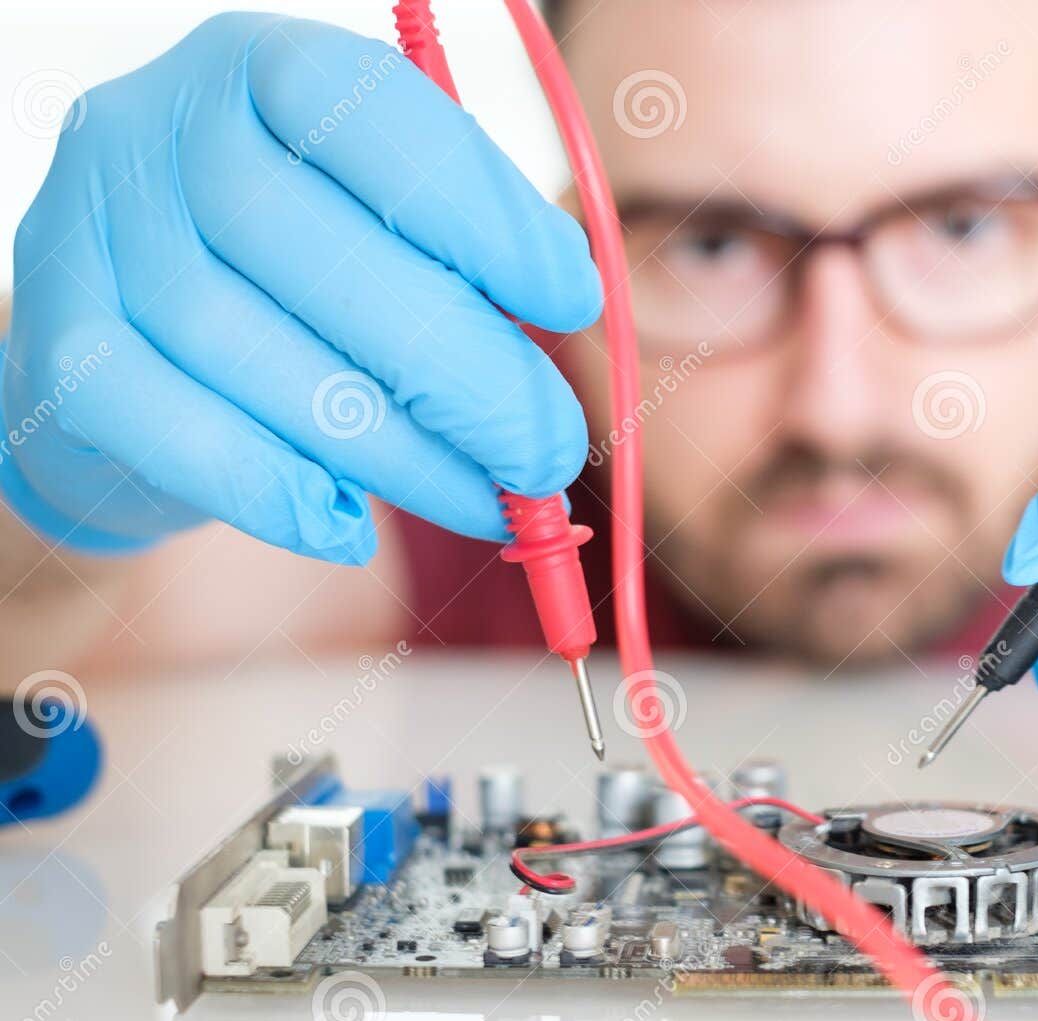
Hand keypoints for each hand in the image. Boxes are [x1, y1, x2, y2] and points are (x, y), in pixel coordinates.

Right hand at [1, 14, 599, 560]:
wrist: (129, 357)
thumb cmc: (289, 283)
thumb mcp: (375, 227)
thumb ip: (460, 252)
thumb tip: (576, 309)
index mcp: (261, 72)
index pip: (378, 121)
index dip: (486, 217)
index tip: (574, 301)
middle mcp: (159, 129)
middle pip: (324, 258)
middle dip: (464, 374)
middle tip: (546, 453)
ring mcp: (88, 234)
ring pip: (258, 357)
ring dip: (396, 454)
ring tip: (485, 501)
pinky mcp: (57, 351)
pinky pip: (174, 431)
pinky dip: (272, 491)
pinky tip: (349, 528)